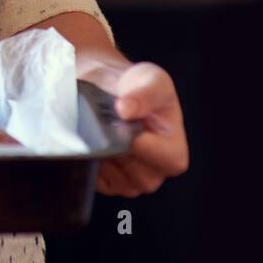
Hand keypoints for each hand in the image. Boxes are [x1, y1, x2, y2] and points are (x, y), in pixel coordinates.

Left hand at [91, 61, 189, 196]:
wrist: (109, 90)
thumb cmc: (137, 87)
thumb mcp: (150, 78)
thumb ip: (144, 93)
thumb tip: (126, 110)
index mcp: (174, 152)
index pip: (166, 160)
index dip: (144, 143)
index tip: (124, 123)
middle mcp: (154, 172)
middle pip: (136, 171)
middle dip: (117, 145)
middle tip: (104, 121)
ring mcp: (129, 182)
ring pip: (113, 177)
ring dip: (101, 151)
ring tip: (96, 126)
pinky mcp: (105, 183)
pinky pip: (94, 178)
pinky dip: (89, 158)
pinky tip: (89, 139)